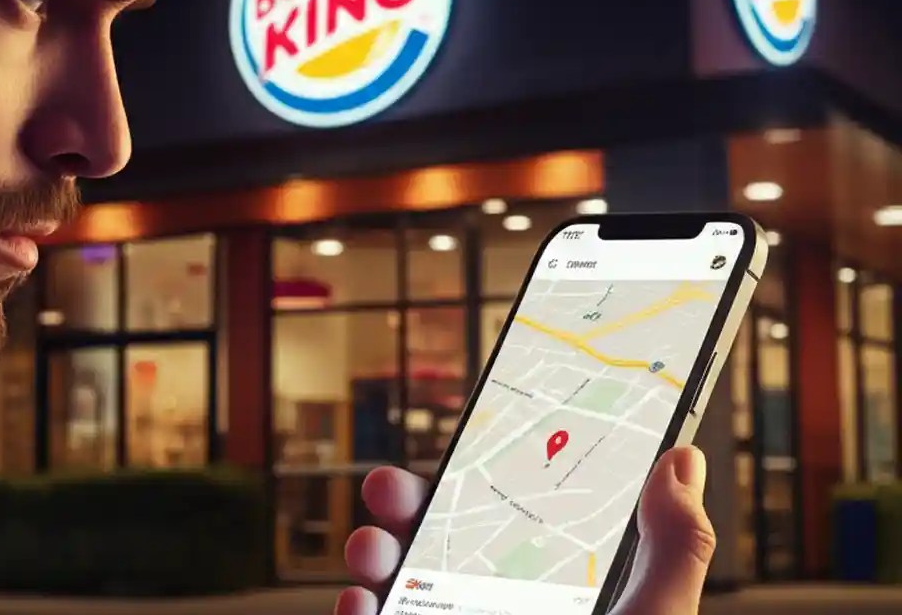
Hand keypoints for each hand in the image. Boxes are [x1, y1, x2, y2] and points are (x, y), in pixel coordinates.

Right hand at [337, 446, 714, 614]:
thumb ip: (673, 549)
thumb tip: (682, 463)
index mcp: (556, 588)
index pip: (516, 515)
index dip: (484, 473)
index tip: (466, 440)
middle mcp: (498, 607)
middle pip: (442, 541)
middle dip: (406, 505)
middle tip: (391, 487)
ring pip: (400, 583)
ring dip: (373, 554)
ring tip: (371, 547)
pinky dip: (357, 611)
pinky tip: (358, 602)